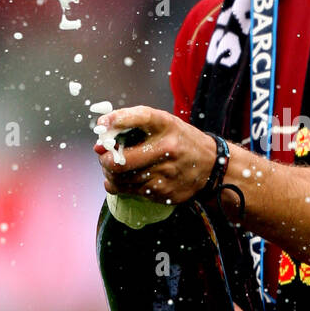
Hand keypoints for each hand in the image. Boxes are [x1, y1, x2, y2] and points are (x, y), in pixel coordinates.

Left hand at [94, 105, 216, 205]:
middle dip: (105, 160)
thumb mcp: (161, 124)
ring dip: (110, 173)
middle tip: (104, 157)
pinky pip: (129, 191)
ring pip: (121, 179)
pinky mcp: (163, 193)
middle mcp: (167, 148)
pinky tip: (125, 179)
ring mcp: (165, 173)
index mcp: (166, 125)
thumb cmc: (178, 141)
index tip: (102, 125)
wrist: (212, 166)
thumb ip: (129, 128)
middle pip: (120, 161)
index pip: (140, 117)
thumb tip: (97, 146)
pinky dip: (120, 185)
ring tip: (115, 167)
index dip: (116, 120)